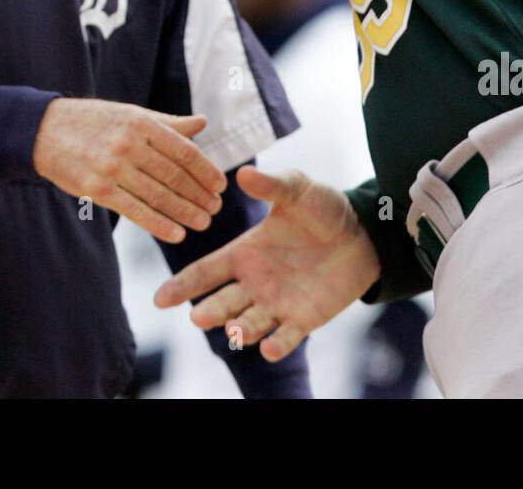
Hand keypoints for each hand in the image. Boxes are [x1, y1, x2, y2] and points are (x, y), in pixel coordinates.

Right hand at [32, 98, 227, 242]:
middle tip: (216, 208)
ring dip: (184, 212)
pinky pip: (134, 210)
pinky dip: (159, 224)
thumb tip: (203, 122)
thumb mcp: (131, 113)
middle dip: (198, 194)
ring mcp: (112, 166)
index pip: (183, 150)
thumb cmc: (94, 121)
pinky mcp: (96, 188)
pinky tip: (176, 233)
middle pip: (173, 175)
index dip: (205, 170)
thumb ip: (168, 122)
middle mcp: (128, 143)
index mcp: (141, 122)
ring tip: (203, 223)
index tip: (220, 185)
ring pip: (157, 194)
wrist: (44, 130)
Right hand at [153, 166, 381, 361]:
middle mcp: (254, 282)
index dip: (182, 285)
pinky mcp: (304, 319)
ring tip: (233, 329)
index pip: (205, 272)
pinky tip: (268, 349)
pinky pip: (285, 338)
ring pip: (249, 323)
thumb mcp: (296, 190)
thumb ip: (270, 185)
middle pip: (222, 302)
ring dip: (240, 329)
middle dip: (209, 311)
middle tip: (197, 316)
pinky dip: (276, 346)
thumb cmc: (323, 208)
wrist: (364, 232)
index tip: (159, 300)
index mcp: (244, 252)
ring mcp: (277, 304)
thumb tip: (241, 173)